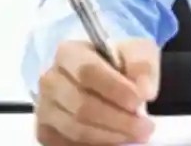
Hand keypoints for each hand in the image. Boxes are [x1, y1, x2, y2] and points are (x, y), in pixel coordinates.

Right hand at [35, 38, 160, 144]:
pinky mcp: (46, 132)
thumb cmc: (121, 64)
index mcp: (69, 53)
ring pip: (76, 129)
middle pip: (81, 105)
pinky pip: (68, 145)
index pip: (88, 71)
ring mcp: (45, 108)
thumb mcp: (138, 53)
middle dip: (117, 120)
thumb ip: (142, 66)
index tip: (139, 101)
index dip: (115, 89)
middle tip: (145, 127)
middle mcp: (50, 80)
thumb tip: (144, 90)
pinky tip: (117, 142)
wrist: (109, 80)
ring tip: (136, 135)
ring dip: (110, 136)